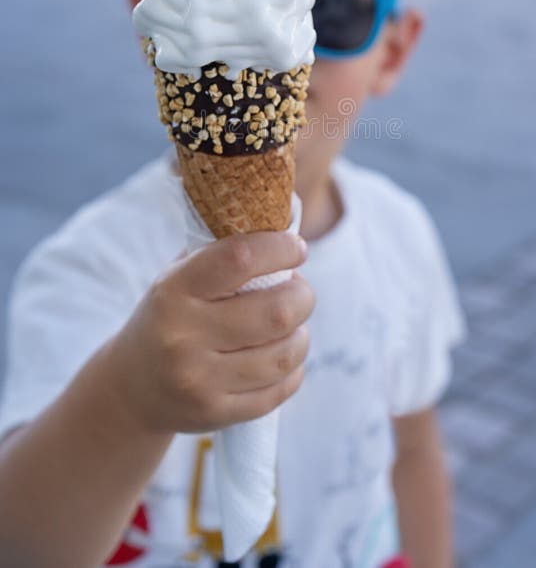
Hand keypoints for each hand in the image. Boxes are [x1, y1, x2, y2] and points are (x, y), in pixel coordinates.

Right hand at [107, 232, 313, 433]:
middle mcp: (183, 336)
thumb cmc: (170, 316)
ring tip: (293, 325)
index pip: (240, 258)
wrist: (131, 388)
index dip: (279, 248)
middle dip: (303, 296)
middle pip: (276, 312)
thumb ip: (223, 251)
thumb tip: (284, 222)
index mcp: (174, 290)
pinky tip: (283, 356)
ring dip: (301, 335)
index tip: (296, 247)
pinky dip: (293, 370)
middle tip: (299, 290)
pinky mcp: (214, 414)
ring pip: (283, 355)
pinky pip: (279, 390)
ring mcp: (198, 380)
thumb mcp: (180, 276)